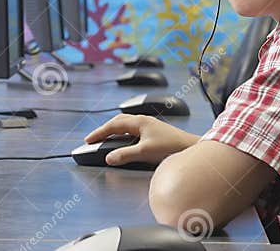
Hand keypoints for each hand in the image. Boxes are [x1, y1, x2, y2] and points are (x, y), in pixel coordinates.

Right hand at [84, 114, 199, 165]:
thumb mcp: (144, 152)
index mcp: (139, 122)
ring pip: (126, 126)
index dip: (99, 132)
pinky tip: (124, 143)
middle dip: (105, 130)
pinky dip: (123, 135)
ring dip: (114, 132)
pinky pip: (133, 131)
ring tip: (105, 140)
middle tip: (94, 139)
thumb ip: (125, 155)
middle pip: (118, 122)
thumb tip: (109, 157)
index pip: (114, 125)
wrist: (190, 148)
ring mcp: (150, 126)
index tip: (88, 140)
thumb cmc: (171, 147)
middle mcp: (144, 121)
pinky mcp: (154, 133)